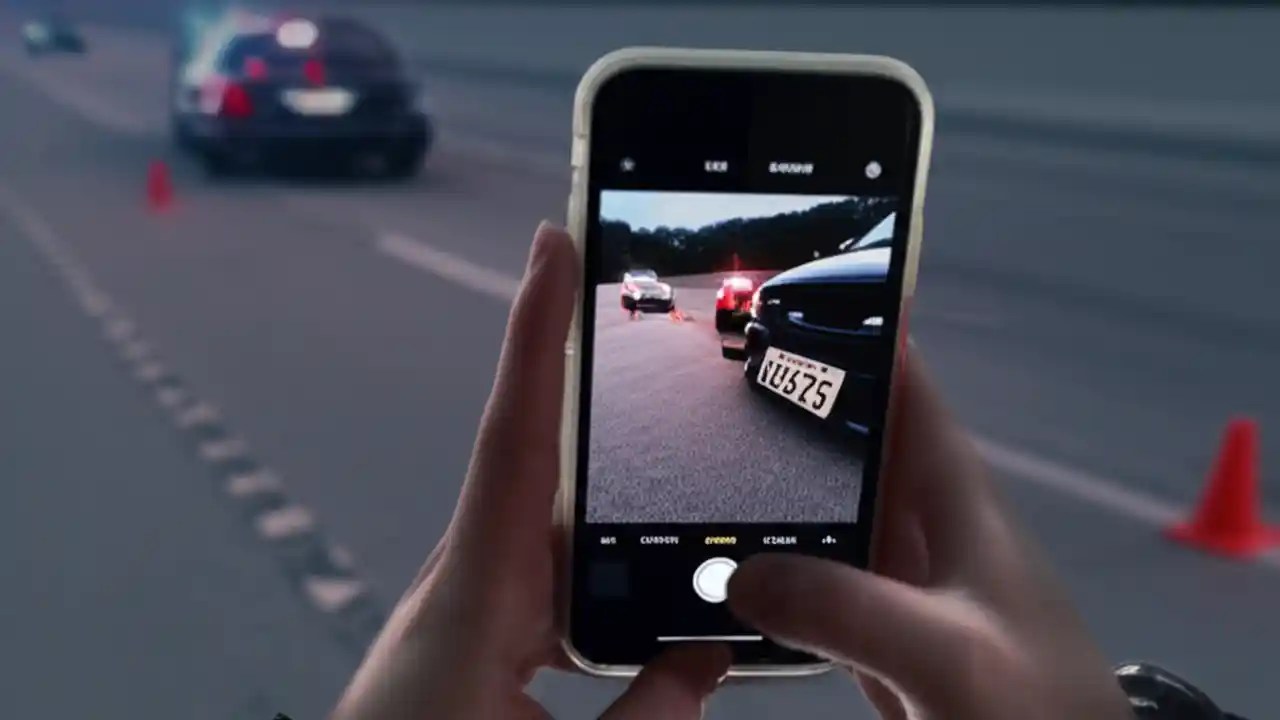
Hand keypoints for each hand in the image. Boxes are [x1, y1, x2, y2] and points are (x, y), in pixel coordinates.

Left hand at [330, 223, 729, 719]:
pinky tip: (641, 595)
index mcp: (478, 594)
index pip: (517, 435)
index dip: (536, 333)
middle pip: (542, 462)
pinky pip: (548, 573)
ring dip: (607, 493)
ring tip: (681, 472)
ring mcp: (470, 604)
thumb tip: (710, 652)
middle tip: (638, 305)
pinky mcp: (476, 634)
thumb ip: (651, 714)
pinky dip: (596, 564)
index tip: (553, 241)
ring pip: (553, 525)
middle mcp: (469, 579)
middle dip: (590, 383)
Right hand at [726, 347, 1132, 719]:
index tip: (791, 294)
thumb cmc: (1033, 709)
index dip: (861, 336)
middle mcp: (926, 532)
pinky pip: (820, 584)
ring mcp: (904, 589)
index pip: (908, 392)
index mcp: (957, 504)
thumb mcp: (948, 654)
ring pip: (832, 515)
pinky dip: (778, 566)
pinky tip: (730, 563)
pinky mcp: (885, 641)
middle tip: (710, 378)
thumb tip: (738, 573)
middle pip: (855, 447)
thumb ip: (849, 609)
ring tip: (701, 460)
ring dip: (778, 489)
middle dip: (794, 408)